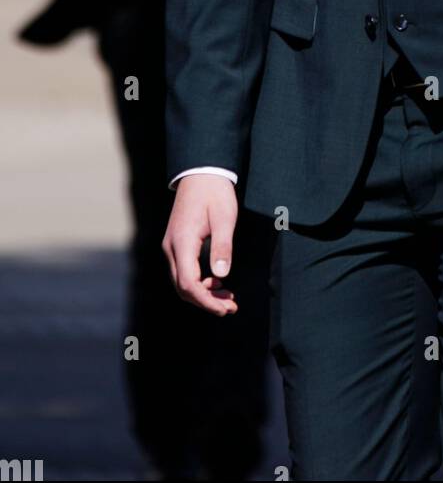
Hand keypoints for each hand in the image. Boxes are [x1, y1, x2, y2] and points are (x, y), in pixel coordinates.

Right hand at [162, 176, 238, 315]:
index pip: (188, 283)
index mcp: (182, 242)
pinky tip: (217, 283)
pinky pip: (184, 271)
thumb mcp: (224, 218)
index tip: (225, 309)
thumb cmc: (215, 193)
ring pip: (182, 281)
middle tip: (231, 307)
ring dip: (204, 294)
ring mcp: (171, 246)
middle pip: (183, 287)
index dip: (206, 301)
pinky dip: (199, 283)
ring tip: (228, 299)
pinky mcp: (176, 244)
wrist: (201, 173)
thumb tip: (222, 275)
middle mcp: (171, 247)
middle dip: (206, 302)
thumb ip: (222, 246)